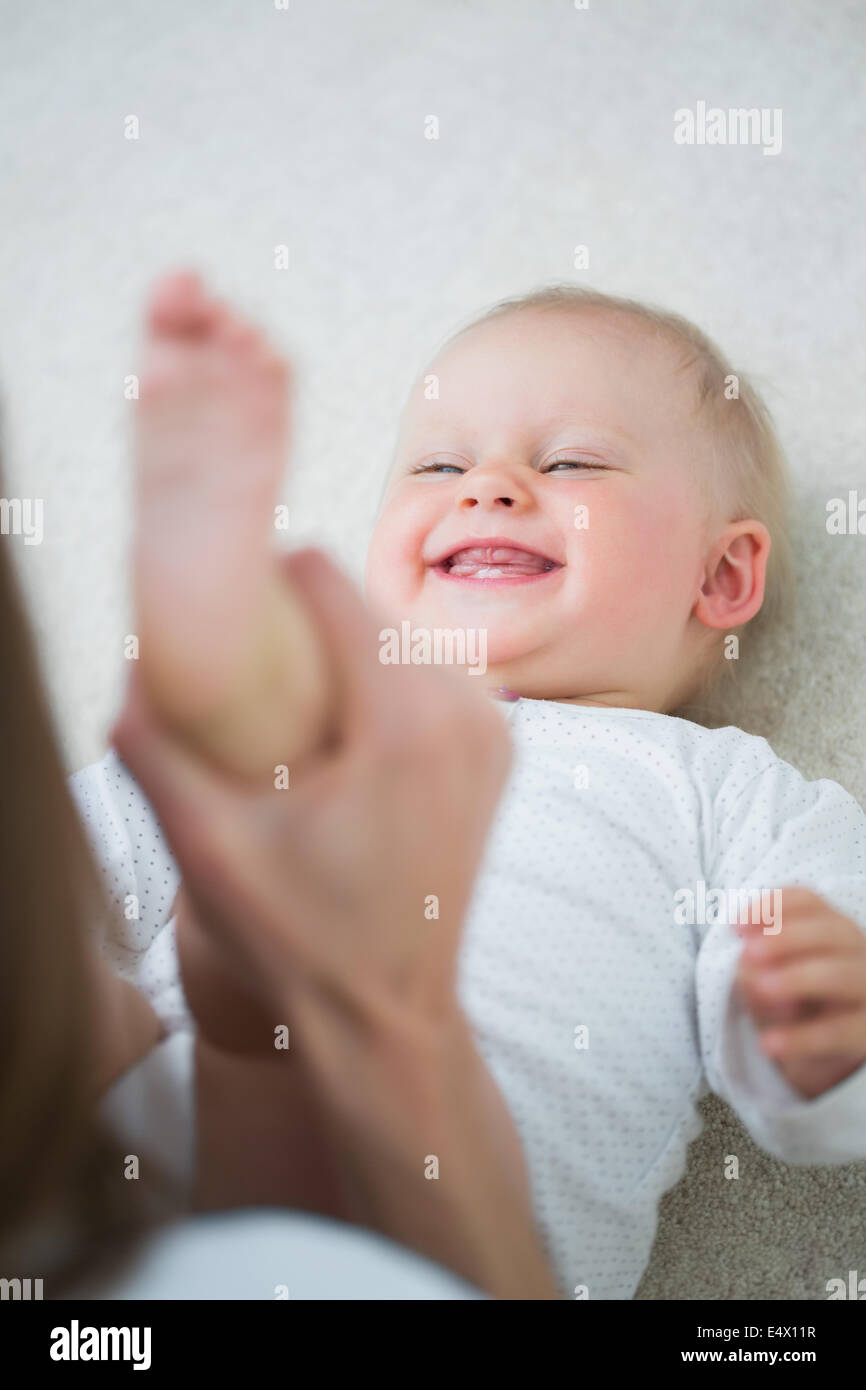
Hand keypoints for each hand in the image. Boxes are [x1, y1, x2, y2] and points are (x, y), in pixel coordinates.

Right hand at [112, 547, 510, 1039]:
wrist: (388, 1014)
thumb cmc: (299, 939)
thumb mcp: (206, 848)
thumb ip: (154, 751)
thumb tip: (133, 677)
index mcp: (404, 723)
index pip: (327, 577)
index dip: (265, 572)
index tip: (226, 606)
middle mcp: (464, 712)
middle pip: (363, 603)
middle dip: (299, 616)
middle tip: (247, 661)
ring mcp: (492, 729)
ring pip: (398, 634)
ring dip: (341, 648)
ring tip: (289, 702)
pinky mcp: (497, 747)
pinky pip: (428, 675)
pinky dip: (380, 681)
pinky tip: (339, 730)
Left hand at [735, 887, 865, 1098]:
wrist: (817, 1055)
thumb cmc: (789, 1002)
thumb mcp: (765, 980)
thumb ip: (754, 968)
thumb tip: (752, 970)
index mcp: (830, 929)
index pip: (808, 902)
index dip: (772, 906)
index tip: (736, 924)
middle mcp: (857, 952)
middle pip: (831, 932)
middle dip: (787, 938)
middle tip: (749, 952)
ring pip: (840, 975)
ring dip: (797, 978)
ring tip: (762, 990)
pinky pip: (839, 1032)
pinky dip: (802, 1038)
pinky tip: (768, 1043)